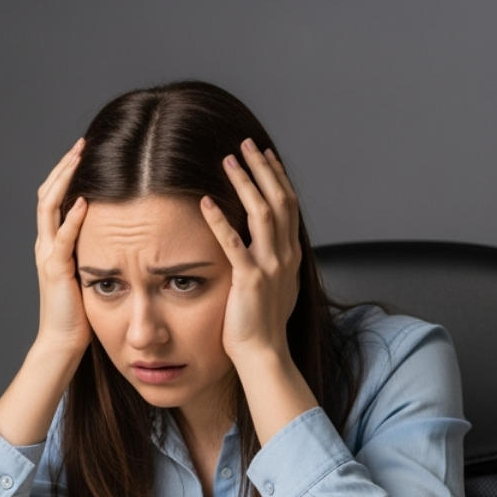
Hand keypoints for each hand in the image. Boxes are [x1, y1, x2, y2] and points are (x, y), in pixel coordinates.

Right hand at [33, 137, 92, 359]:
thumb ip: (97, 251)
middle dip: (64, 167)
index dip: (67, 173)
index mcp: (53, 244)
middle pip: (47, 194)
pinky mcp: (56, 270)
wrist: (63, 342)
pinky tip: (84, 200)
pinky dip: (72, 217)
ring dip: (64, 180)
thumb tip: (120, 234)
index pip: (55, 199)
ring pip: (49, 208)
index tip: (85, 151)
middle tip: (81, 143)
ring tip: (79, 157)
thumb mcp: (91, 273)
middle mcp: (46, 244)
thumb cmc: (81, 313)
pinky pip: (63, 238)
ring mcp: (48, 255)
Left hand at [200, 139, 302, 367]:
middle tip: (246, 143)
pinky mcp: (249, 279)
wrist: (264, 352)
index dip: (277, 177)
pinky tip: (206, 202)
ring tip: (228, 159)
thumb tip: (270, 248)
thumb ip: (274, 262)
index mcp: (291, 253)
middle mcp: (285, 254)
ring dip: (245, 182)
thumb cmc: (262, 323)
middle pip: (278, 198)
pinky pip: (234, 243)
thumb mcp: (275, 286)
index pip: (288, 204)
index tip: (265, 155)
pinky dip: (220, 220)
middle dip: (262, 168)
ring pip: (262, 212)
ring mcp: (270, 265)